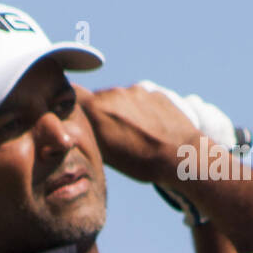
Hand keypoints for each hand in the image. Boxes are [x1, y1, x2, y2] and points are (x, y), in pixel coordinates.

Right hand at [74, 83, 201, 184]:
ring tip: (133, 133)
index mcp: (95, 108)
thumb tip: (80, 128)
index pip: (72, 95)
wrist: (179, 155)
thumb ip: (89, 133)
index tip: (78, 118)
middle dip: (100, 113)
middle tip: (110, 134)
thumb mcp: (104, 154)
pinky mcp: (154, 92)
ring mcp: (135, 91)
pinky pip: (140, 99)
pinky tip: (149, 128)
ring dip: (121, 111)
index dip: (73, 106)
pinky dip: (140, 110)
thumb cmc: (140, 161)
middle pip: (97, 99)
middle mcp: (113, 94)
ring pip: (119, 99)